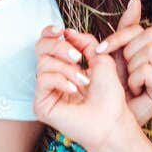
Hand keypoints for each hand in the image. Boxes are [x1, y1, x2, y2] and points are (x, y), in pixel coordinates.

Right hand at [33, 26, 139, 151]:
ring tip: (83, 81)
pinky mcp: (41, 105)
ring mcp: (45, 91)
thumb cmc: (108, 94)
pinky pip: (43, 79)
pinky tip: (73, 90)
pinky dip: (61, 80)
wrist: (111, 120)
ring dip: (67, 68)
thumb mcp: (100, 59)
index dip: (50, 33)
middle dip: (60, 47)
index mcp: (63, 65)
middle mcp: (51, 76)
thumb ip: (85, 42)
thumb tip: (67, 31)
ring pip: (43, 63)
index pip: (46, 43)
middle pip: (40, 47)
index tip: (61, 31)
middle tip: (77, 57)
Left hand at [94, 0, 151, 125]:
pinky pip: (146, 70)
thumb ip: (125, 27)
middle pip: (147, 37)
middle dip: (125, 53)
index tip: (102, 50)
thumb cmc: (114, 86)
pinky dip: (134, 80)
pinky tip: (134, 91)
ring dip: (130, 68)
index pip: (141, 29)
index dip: (119, 37)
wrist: (111, 117)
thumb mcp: (116, 53)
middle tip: (123, 71)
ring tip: (129, 82)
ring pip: (147, 52)